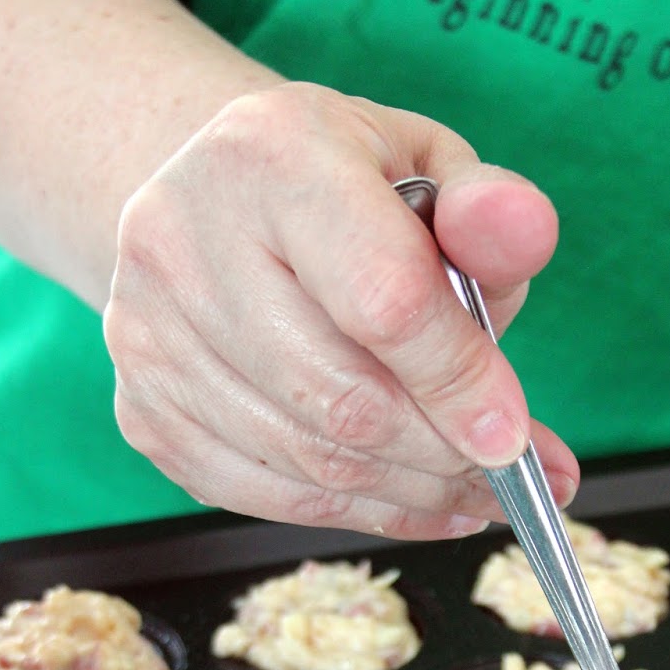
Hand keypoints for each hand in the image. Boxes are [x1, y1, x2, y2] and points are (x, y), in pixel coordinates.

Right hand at [103, 82, 579, 538]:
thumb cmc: (343, 191)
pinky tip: (418, 505)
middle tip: (508, 476)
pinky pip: (268, 496)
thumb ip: (486, 212)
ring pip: (308, 461)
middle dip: (443, 457)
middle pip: (341, 399)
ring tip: (478, 494)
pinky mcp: (143, 411)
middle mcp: (181, 239)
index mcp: (269, 156)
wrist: (220, 202)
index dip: (458, 382)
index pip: (381, 298)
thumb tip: (527, 228)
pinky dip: (358, 514)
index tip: (515, 437)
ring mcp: (146, 334)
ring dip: (412, 496)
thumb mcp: (428, 169)